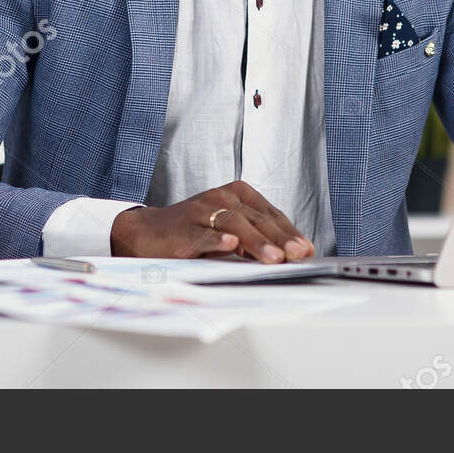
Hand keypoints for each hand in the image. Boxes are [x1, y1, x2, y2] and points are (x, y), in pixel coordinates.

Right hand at [109, 180, 314, 261]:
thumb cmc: (192, 232)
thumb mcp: (228, 231)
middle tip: (298, 254)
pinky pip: (203, 234)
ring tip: (274, 258)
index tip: (307, 249)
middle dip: (280, 238)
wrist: (146, 233)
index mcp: (236, 194)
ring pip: (235, 224)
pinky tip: (231, 245)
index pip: (270, 213)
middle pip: (257, 218)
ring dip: (256, 242)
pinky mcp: (184, 229)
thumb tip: (289, 255)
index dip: (290, 232)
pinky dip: (218, 240)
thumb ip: (255, 239)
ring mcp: (201, 211)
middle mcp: (221, 197)